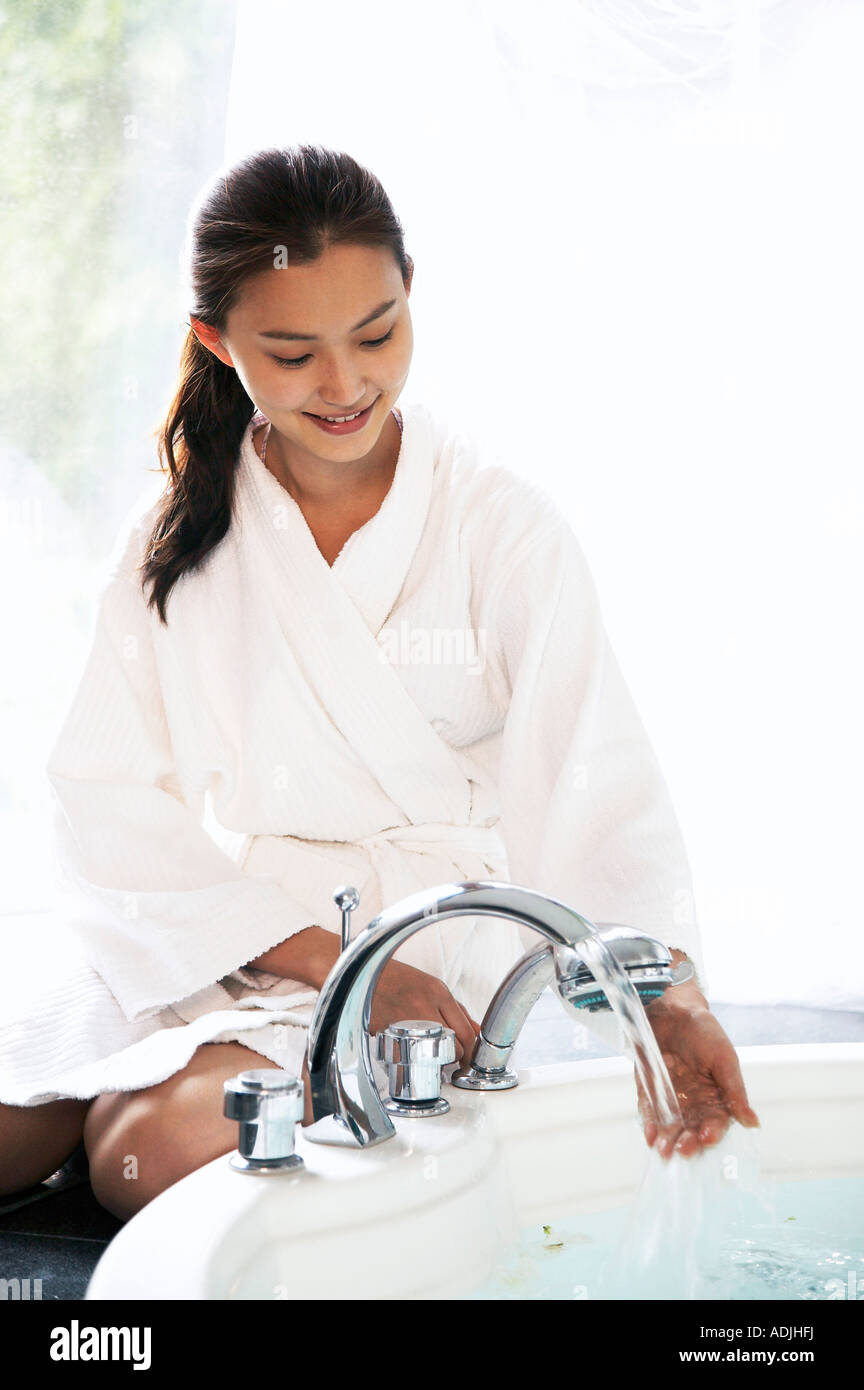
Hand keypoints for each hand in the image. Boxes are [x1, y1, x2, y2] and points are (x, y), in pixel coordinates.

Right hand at [368, 957, 480, 1066]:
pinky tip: (410, 1051)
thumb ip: (456, 1009)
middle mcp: (424, 1007)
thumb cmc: (396, 979)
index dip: (471, 1050)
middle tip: (448, 1054)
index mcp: (438, 992)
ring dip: (435, 1059)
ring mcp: (406, 1021)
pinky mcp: (389, 1035)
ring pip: (434, 1056)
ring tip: (429, 1052)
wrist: (361, 975)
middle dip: (454, 1055)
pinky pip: (410, 1057)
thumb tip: (476, 1030)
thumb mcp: (431, 987)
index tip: (469, 1056)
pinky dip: (413, 1059)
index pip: (467, 1032)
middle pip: (454, 1046)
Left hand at [638, 971, 759, 1159]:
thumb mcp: (724, 1059)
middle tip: (683, 1149)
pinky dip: (649, 1124)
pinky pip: (649, 1111)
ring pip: (671, 1126)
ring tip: (665, 1150)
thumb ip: (735, 1091)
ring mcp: (671, 1098)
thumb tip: (752, 1122)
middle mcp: (694, 1102)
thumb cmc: (704, 1031)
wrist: (672, 1009)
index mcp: (716, 1097)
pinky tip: (650, 1136)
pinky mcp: (649, 1090)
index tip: (707, 1137)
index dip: (712, 1132)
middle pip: (692, 1129)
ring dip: (668, 1140)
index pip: (716, 1122)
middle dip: (688, 1142)